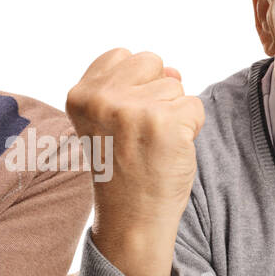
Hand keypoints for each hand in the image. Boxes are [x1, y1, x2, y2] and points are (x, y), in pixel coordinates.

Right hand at [66, 49, 204, 275]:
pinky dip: (191, 129)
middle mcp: (101, 99)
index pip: (122, 55)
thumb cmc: (124, 169)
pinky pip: (194, 106)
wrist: (132, 219)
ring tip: (154, 146)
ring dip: (173, 114)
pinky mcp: (165, 123)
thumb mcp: (111, 122)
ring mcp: (132, 110)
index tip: (125, 122)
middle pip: (151, 61)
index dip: (134, 85)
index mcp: (80, 95)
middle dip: (156, 93)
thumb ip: (134, 88)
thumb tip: (175, 71)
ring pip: (175, 86)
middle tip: (142, 133)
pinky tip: (170, 152)